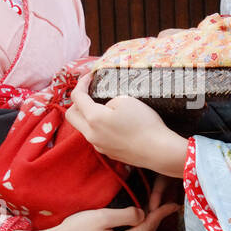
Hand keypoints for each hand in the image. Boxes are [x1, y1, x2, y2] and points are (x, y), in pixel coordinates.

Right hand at [0, 201, 178, 230]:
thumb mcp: (102, 218)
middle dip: (156, 220)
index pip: (149, 226)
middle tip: (165, 205)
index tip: (173, 204)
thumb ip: (126, 215)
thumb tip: (142, 215)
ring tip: (153, 212)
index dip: (161, 213)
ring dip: (146, 227)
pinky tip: (134, 225)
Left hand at [65, 73, 188, 176]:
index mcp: (93, 118)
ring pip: (83, 128)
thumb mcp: (126, 100)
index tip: (90, 77)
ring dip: (87, 116)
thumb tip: (105, 107)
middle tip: (90, 93)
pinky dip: (98, 127)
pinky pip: (96, 137)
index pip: (77, 97)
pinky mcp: (108, 152)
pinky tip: (113, 123)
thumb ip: (108, 100)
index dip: (81, 83)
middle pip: (71, 116)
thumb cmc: (144, 123)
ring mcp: (99, 146)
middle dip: (77, 101)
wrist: (158, 150)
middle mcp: (91, 134)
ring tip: (102, 107)